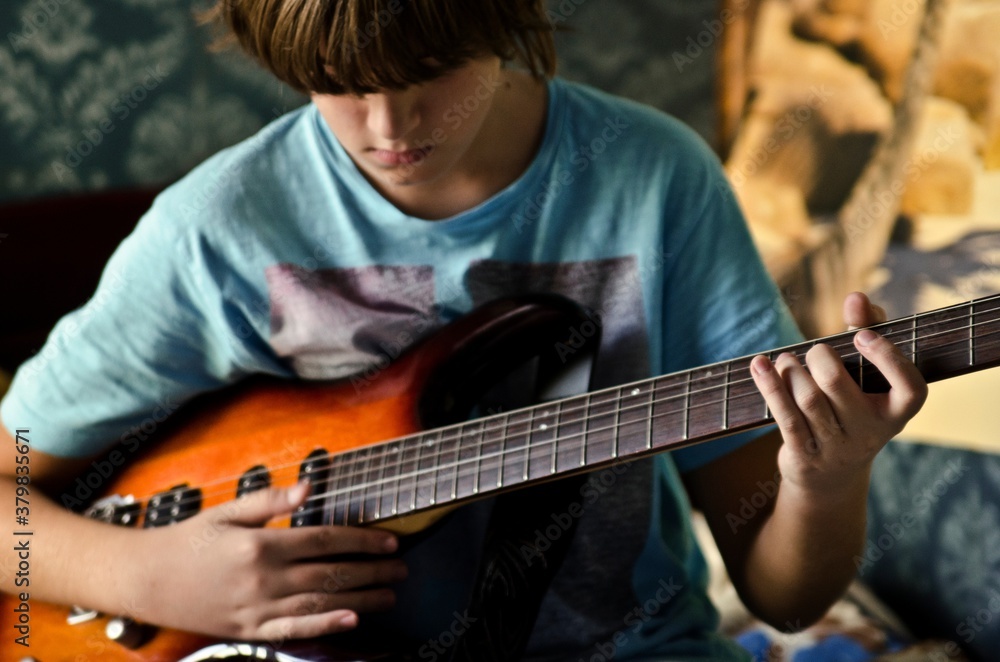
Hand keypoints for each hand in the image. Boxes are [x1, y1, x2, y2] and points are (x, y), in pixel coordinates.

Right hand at [135, 482, 406, 640]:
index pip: (324, 540)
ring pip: (321, 602)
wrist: (147, 580)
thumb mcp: (226, 511)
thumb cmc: (189, 540)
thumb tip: (309, 487)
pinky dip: (326, 626)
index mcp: (260, 544)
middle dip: (372, 570)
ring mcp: (257, 608)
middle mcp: (262, 578)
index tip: (389, 540)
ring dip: (361, 598)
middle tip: (401, 567)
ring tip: (390, 593)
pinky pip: (294, 629)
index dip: (361, 540)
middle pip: (330, 572)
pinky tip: (352, 621)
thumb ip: (269, 500)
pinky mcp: (250, 630)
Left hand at [749, 292, 927, 496]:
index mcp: (896, 413)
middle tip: (814, 350)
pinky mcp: (805, 455)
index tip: (862, 336)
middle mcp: (870, 432)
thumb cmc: (851, 406)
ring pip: (808, 401)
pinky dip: (770, 386)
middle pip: (838, 386)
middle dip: (820, 359)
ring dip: (790, 371)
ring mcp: (836, 447)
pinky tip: (759, 365)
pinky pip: (784, 417)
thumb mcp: (866, 373)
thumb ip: (867, 329)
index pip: (911, 389)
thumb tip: (857, 296)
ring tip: (786, 359)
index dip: (889, 358)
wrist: (829, 476)